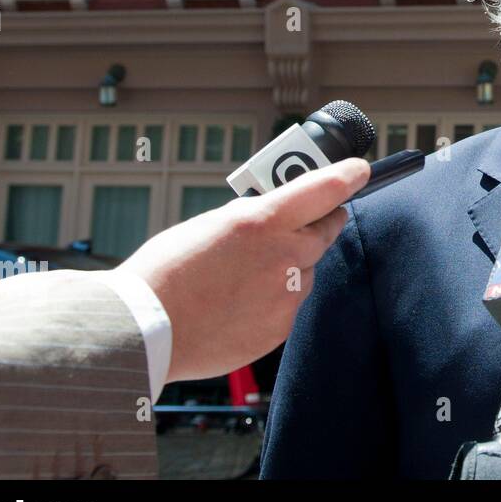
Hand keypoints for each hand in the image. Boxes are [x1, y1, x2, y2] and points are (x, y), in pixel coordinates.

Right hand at [118, 157, 369, 382]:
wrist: (141, 331)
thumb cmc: (165, 273)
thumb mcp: (211, 225)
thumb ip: (253, 220)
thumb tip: (275, 220)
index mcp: (262, 222)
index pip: (323, 189)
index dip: (347, 176)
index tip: (359, 170)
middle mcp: (284, 257)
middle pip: (326, 230)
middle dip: (321, 222)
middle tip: (313, 218)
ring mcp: (285, 295)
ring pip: (307, 271)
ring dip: (291, 266)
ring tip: (245, 275)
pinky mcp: (279, 327)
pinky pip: (288, 304)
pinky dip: (273, 300)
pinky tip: (238, 303)